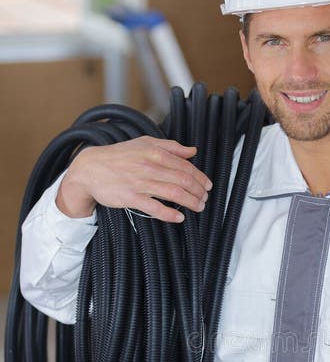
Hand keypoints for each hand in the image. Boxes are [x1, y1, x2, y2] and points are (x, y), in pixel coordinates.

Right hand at [56, 136, 211, 221]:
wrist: (90, 168)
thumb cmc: (118, 156)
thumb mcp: (144, 143)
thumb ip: (170, 146)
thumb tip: (192, 151)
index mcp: (154, 152)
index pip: (185, 166)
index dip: (200, 177)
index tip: (207, 185)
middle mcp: (149, 166)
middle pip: (183, 180)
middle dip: (198, 191)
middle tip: (205, 198)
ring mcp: (140, 183)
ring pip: (173, 193)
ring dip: (190, 201)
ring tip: (199, 207)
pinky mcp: (131, 198)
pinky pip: (155, 208)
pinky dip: (169, 214)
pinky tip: (179, 218)